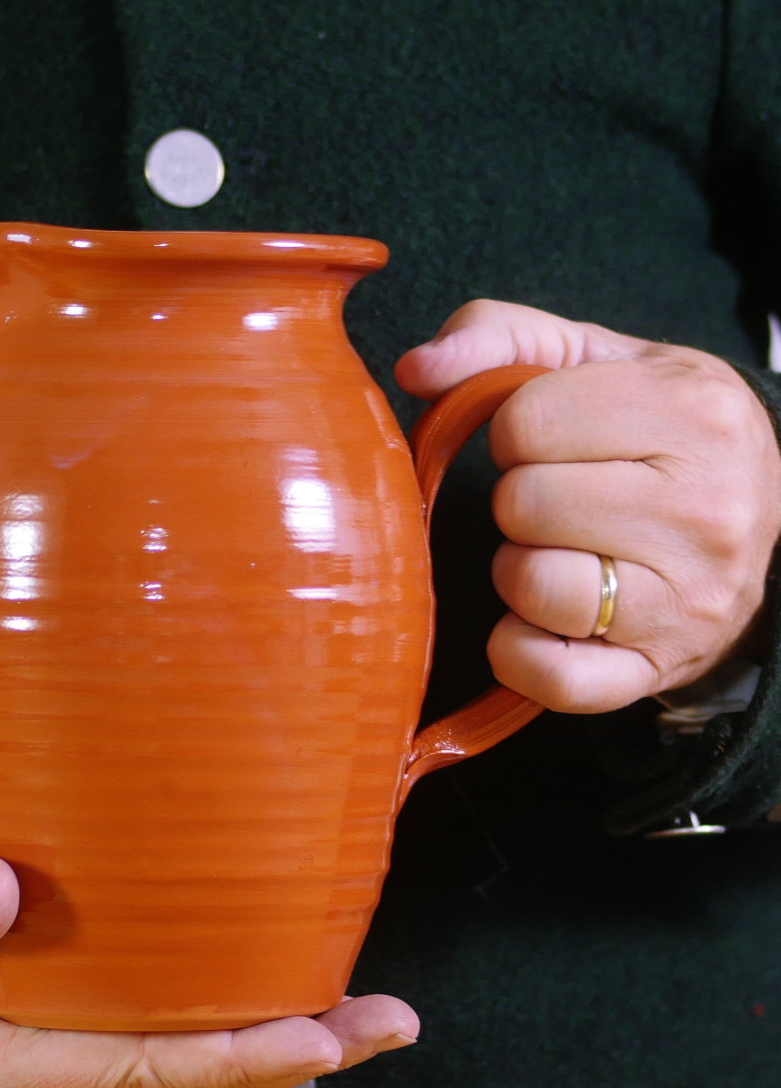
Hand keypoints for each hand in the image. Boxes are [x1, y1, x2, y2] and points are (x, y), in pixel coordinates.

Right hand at [0, 832, 418, 1087]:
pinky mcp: (62, 1060)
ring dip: (269, 1050)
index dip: (229, 1058)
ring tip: (364, 1015)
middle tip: (384, 1021)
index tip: (316, 1032)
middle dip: (284, 1057)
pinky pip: (157, 1059)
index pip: (131, 1074)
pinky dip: (224, 1036)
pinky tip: (277, 999)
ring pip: (177, 1082)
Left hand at [395, 300, 780, 712]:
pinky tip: (541, 617)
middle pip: (523, 503)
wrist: (755, 520)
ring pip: (529, 583)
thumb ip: (499, 337)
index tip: (551, 441)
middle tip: (558, 498)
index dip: (516, 430)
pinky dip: (519, 649)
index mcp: (694, 415)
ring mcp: (687, 602)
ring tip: (561, 548)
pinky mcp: (653, 670)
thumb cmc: (653, 433)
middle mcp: (706, 511)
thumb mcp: (594, 359)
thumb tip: (415, 368)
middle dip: (519, 497)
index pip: (527, 423)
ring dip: (519, 566)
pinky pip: (547, 675)